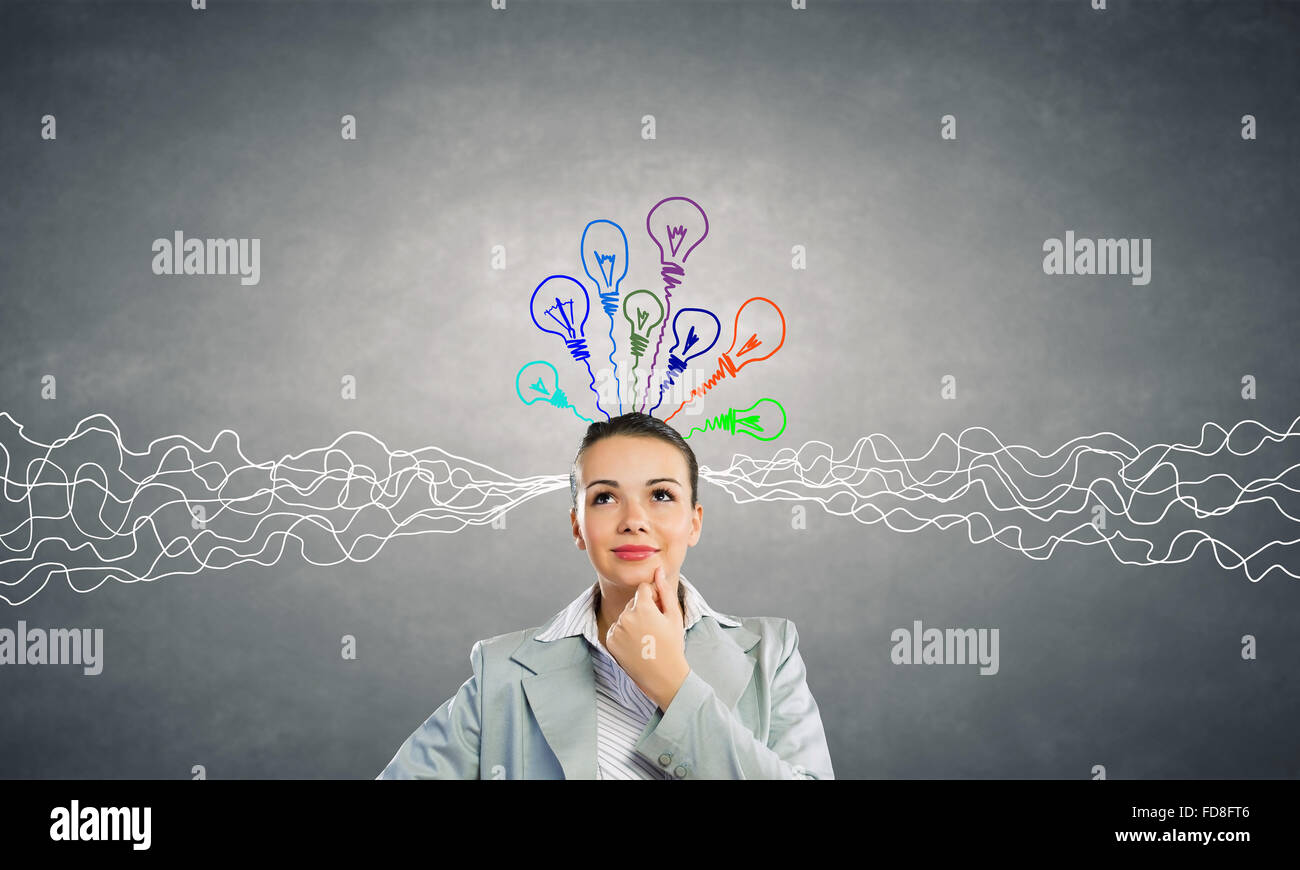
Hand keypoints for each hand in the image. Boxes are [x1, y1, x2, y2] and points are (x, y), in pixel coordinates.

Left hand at [604, 564, 690, 710]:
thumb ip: (664, 590)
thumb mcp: (673, 616)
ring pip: (625, 616)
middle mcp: (626, 616)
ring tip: (647, 638)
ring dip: (634, 621)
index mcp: (643, 607)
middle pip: (633, 602)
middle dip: (643, 609)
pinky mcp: (609, 641)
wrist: (663, 676)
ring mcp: (616, 629)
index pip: (643, 589)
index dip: (653, 597)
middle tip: (655, 628)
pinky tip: (637, 644)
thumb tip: (658, 570)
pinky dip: (624, 633)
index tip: (660, 611)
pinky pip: (617, 629)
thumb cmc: (672, 645)